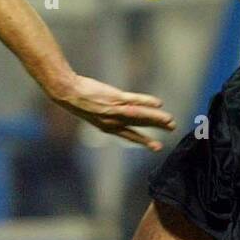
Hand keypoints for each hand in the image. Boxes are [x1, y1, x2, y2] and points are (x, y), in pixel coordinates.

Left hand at [51, 74, 174, 149]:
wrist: (68, 92)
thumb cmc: (80, 101)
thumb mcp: (93, 113)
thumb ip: (108, 116)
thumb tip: (118, 114)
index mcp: (108, 127)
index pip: (130, 135)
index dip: (144, 141)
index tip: (157, 147)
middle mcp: (113, 121)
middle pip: (139, 126)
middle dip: (156, 129)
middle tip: (171, 130)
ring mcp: (114, 110)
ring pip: (140, 116)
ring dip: (156, 119)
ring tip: (170, 122)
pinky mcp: (115, 97)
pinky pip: (134, 100)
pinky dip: (146, 102)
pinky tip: (158, 104)